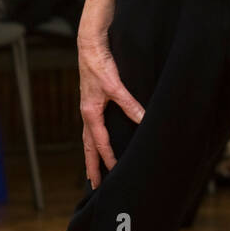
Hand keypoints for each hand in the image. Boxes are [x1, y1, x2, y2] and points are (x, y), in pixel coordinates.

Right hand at [77, 29, 144, 188]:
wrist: (89, 45)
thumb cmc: (99, 64)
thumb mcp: (115, 85)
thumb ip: (128, 103)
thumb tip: (142, 119)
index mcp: (90, 112)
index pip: (99, 142)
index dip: (107, 158)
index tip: (114, 173)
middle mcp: (87, 113)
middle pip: (88, 146)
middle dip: (91, 166)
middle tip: (94, 185)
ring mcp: (89, 108)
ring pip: (88, 138)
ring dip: (92, 155)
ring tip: (94, 170)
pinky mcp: (92, 102)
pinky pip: (92, 128)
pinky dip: (95, 140)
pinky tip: (101, 142)